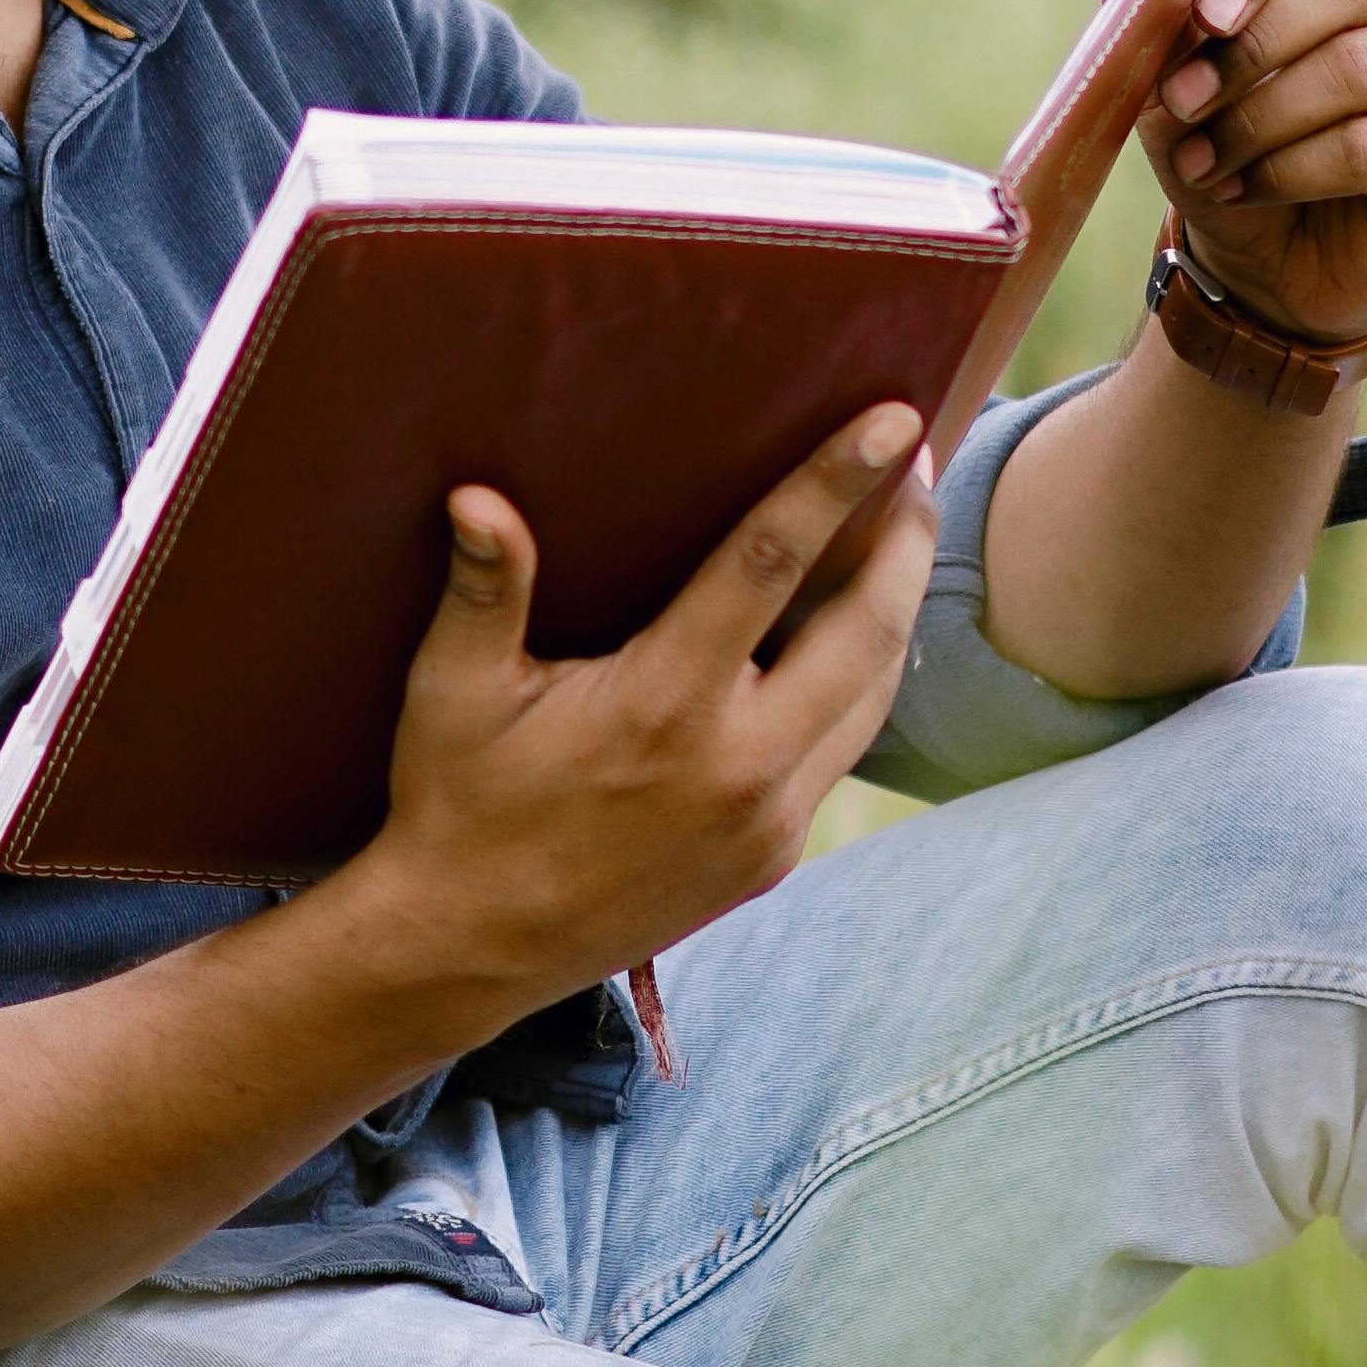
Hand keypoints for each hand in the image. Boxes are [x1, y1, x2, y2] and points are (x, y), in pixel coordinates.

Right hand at [364, 405, 935, 1012]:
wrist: (471, 946)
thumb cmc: (455, 801)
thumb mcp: (451, 692)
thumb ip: (482, 590)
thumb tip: (478, 498)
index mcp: (663, 705)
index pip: (771, 565)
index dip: (835, 483)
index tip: (891, 420)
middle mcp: (737, 765)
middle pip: (865, 629)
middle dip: (902, 538)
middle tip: (914, 462)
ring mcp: (767, 822)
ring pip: (872, 695)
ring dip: (896, 608)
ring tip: (900, 531)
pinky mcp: (773, 859)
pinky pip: (842, 749)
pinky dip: (862, 680)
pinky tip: (853, 633)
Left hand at [1140, 0, 1366, 344]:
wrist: (1275, 259)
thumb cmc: (1228, 143)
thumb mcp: (1168, 83)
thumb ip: (1153, 17)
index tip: (1203, 15)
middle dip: (1249, 45)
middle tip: (1180, 101)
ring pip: (1358, 66)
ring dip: (1258, 120)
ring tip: (1199, 162)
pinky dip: (1290, 171)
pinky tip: (1245, 189)